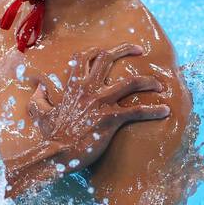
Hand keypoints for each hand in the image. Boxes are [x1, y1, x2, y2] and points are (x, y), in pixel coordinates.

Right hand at [29, 43, 168, 170]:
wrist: (56, 154)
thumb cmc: (49, 136)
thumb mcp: (38, 113)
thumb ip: (38, 98)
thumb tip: (38, 88)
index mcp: (73, 86)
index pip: (85, 57)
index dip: (99, 50)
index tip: (110, 50)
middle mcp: (88, 89)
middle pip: (108, 58)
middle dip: (126, 49)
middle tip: (140, 50)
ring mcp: (100, 102)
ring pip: (130, 82)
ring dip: (148, 81)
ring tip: (160, 85)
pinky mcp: (110, 119)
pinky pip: (137, 111)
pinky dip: (153, 110)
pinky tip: (165, 111)